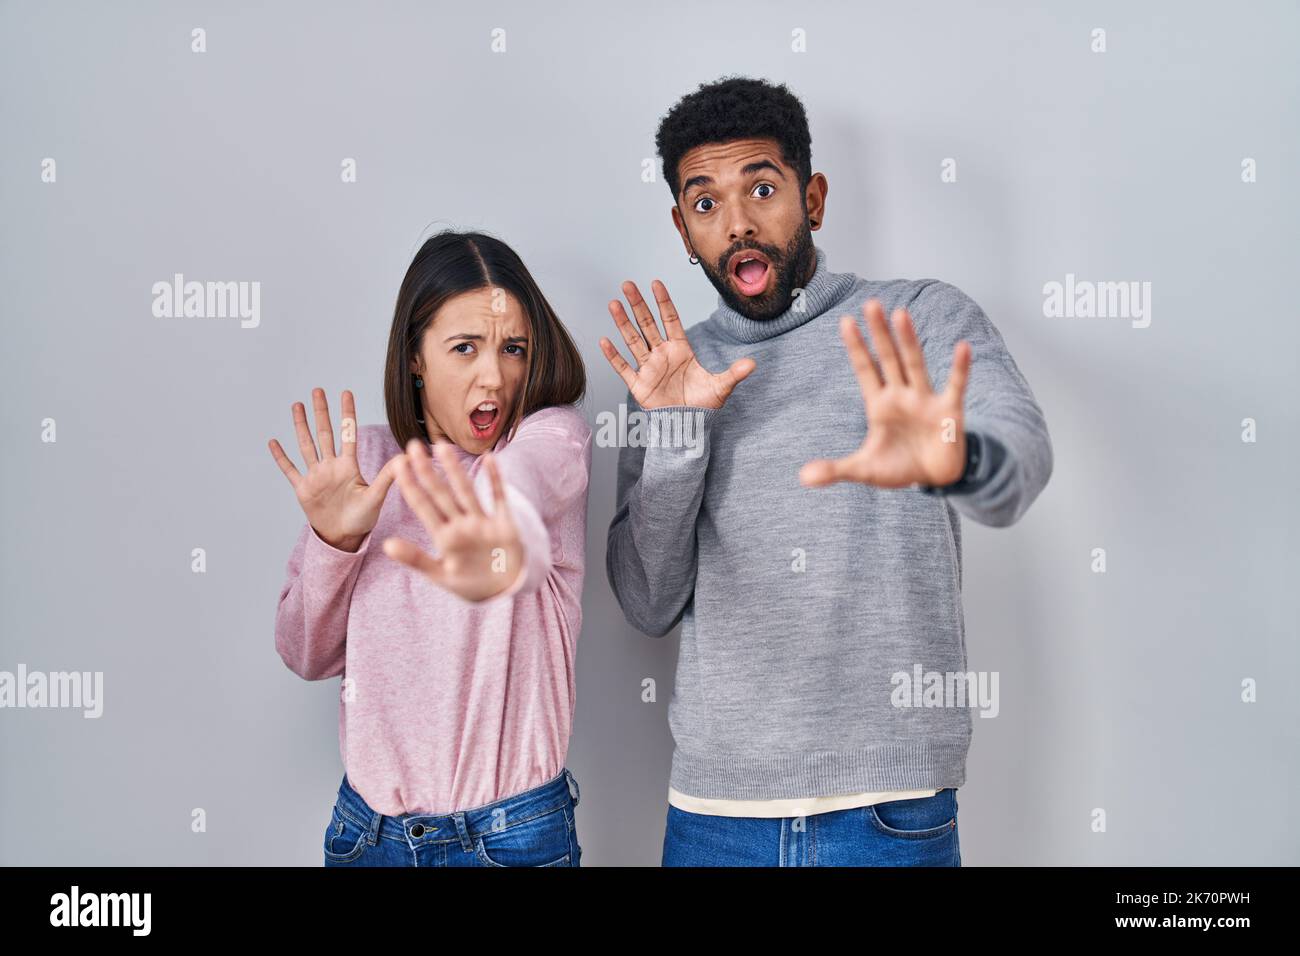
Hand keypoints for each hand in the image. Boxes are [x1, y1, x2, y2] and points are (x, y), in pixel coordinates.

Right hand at [268, 388, 398, 550]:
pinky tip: (273, 442)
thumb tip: (405, 458)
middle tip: (317, 390)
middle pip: (324, 433)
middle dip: (321, 412)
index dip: (346, 413)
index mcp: (348, 466)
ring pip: (306, 445)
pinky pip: (289, 470)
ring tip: (297, 405)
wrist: (344, 537)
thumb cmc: (363, 518)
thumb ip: (387, 477)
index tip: (345, 392)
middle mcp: (331, 466)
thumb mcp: (376, 497)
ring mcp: (316, 476)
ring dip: (301, 426)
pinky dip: (281, 457)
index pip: (348, 433)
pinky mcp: (303, 489)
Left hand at [382, 440, 524, 601]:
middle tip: (412, 446)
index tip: (397, 465)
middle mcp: (461, 524)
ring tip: (442, 447)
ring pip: (466, 491)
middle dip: (427, 470)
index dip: (410, 485)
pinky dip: (495, 479)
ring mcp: (482, 522)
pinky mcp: (504, 523)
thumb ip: (415, 559)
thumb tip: (386, 546)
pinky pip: (498, 498)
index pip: (422, 506)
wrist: (506, 590)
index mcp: (443, 536)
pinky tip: (489, 459)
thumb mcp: (441, 575)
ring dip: (455, 470)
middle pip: (440, 493)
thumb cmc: (472, 585)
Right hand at [599, 278, 754, 409]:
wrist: (688, 426)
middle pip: (647, 324)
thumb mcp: (721, 387)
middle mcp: (662, 355)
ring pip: (633, 340)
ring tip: (614, 304)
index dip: (663, 302)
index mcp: (680, 350)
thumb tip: (753, 363)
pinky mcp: (639, 385)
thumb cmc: (702, 406)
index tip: (656, 283)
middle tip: (628, 284)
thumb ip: (734, 373)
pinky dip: (613, 356)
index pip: (670, 320)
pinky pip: (623, 368)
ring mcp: (648, 368)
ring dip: (623, 323)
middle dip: (638, 304)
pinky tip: (605, 341)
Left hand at [800, 300, 971, 488]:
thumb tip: (802, 478)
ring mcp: (925, 400)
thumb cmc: (900, 466)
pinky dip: (959, 369)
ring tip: (900, 314)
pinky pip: (955, 386)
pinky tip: (962, 347)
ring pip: (915, 365)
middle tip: (870, 304)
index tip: (845, 321)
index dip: (856, 348)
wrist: (936, 479)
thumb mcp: (864, 470)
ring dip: (908, 341)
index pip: (865, 370)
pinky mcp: (949, 411)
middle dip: (879, 333)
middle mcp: (901, 395)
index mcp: (879, 404)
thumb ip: (835, 470)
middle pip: (888, 358)